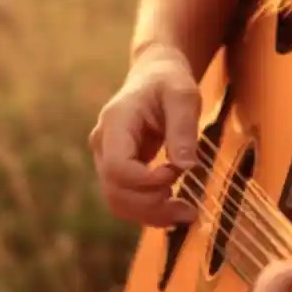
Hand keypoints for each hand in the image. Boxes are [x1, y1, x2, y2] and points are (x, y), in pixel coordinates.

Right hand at [89, 45, 201, 226]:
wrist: (154, 76)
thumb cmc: (170, 81)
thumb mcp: (183, 95)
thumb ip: (183, 127)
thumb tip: (185, 166)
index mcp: (115, 121)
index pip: (118, 166)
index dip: (146, 181)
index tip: (177, 173)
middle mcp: (103, 143)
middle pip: (115, 190)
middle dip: (152, 205)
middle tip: (188, 208)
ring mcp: (106, 158)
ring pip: (117, 202)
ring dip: (151, 215)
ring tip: (186, 213)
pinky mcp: (117, 170)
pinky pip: (126, 200)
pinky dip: (149, 211)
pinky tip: (175, 210)